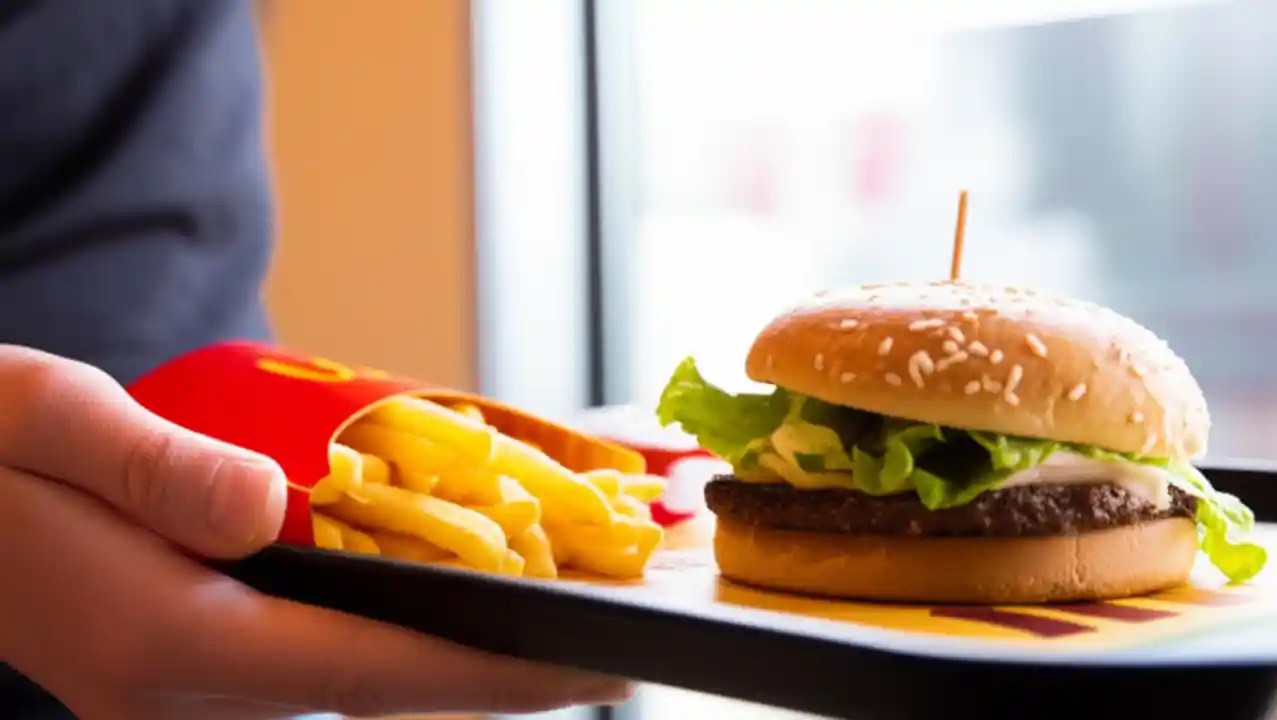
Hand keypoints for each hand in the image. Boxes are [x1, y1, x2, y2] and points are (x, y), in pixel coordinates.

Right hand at [0, 346, 630, 718]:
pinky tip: (445, 609)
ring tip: (555, 626)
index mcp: (164, 634)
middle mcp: (183, 686)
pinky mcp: (185, 670)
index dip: (487, 673)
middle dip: (501, 680)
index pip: (362, 665)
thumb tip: (262, 501)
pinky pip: (318, 664)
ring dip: (456, 664)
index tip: (591, 670)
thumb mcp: (51, 421)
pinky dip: (397, 645)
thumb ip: (157, 464)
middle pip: (378, 689)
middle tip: (614, 656)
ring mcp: (183, 692)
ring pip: (355, 683)